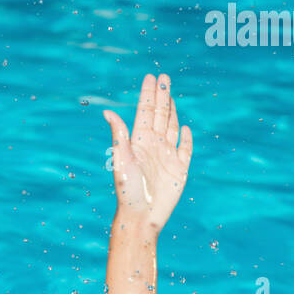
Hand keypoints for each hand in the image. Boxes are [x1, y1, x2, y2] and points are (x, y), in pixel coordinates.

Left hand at [103, 73, 192, 231]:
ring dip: (172, 111)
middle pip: (159, 114)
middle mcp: (153, 145)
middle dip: (162, 95)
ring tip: (171, 96)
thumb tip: (107, 112)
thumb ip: (119, 135)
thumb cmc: (128, 191)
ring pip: (171, 127)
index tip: (151, 77)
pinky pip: (185, 149)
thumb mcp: (121, 160)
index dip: (148, 94)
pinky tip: (185, 128)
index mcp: (139, 141)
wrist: (141, 217)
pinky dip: (186, 138)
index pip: (145, 111)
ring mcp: (167, 156)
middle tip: (163, 77)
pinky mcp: (180, 169)